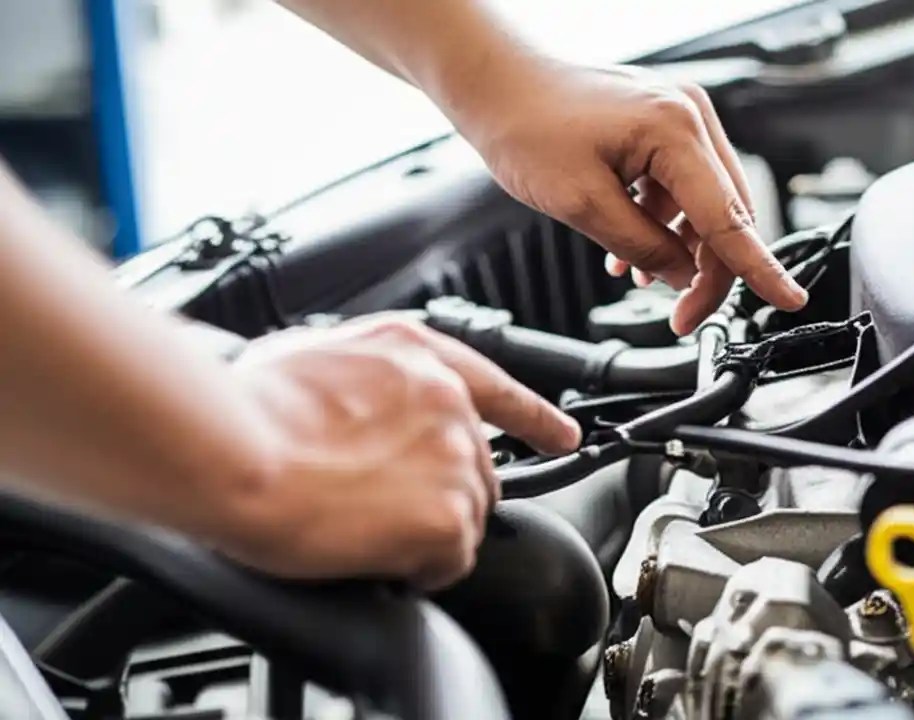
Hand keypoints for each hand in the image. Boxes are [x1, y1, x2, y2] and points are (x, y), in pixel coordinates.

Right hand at [212, 314, 578, 588]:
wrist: (232, 448)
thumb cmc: (245, 406)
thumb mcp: (309, 353)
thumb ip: (358, 373)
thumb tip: (355, 398)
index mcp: (415, 353)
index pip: (497, 386)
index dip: (535, 417)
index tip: (561, 436)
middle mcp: (449, 400)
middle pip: (476, 466)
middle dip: (441, 491)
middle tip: (383, 506)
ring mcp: (456, 457)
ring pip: (465, 515)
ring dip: (425, 530)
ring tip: (363, 526)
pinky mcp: (449, 515)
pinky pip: (450, 559)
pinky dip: (419, 567)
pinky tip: (374, 552)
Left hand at [457, 61, 808, 334]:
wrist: (495, 82)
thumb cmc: (526, 125)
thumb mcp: (582, 204)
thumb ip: (642, 245)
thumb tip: (683, 277)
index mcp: (675, 131)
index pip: (730, 219)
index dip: (759, 269)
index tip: (788, 300)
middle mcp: (688, 116)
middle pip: (726, 214)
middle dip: (708, 271)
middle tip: (681, 315)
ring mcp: (679, 115)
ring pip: (705, 203)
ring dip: (681, 247)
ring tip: (637, 274)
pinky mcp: (663, 122)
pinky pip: (682, 185)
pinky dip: (665, 222)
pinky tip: (631, 246)